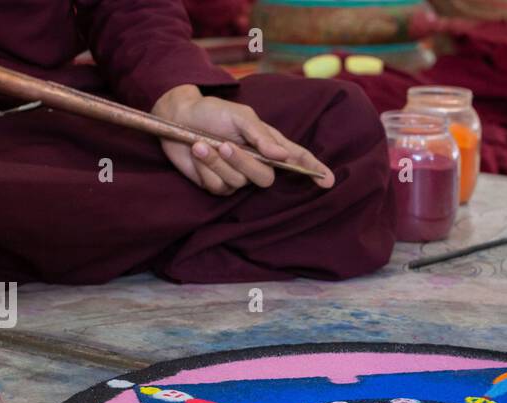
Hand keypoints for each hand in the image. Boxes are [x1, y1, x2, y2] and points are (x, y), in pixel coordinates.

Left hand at [151, 85, 334, 194]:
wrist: (178, 118)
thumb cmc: (212, 112)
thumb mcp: (240, 117)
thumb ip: (261, 136)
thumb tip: (282, 156)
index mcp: (268, 144)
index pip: (296, 159)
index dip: (313, 170)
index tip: (328, 181)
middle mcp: (257, 162)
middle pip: (265, 178)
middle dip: (244, 163)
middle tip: (224, 145)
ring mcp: (238, 176)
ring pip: (239, 183)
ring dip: (218, 163)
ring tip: (202, 144)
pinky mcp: (218, 185)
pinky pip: (219, 187)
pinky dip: (206, 169)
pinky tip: (198, 154)